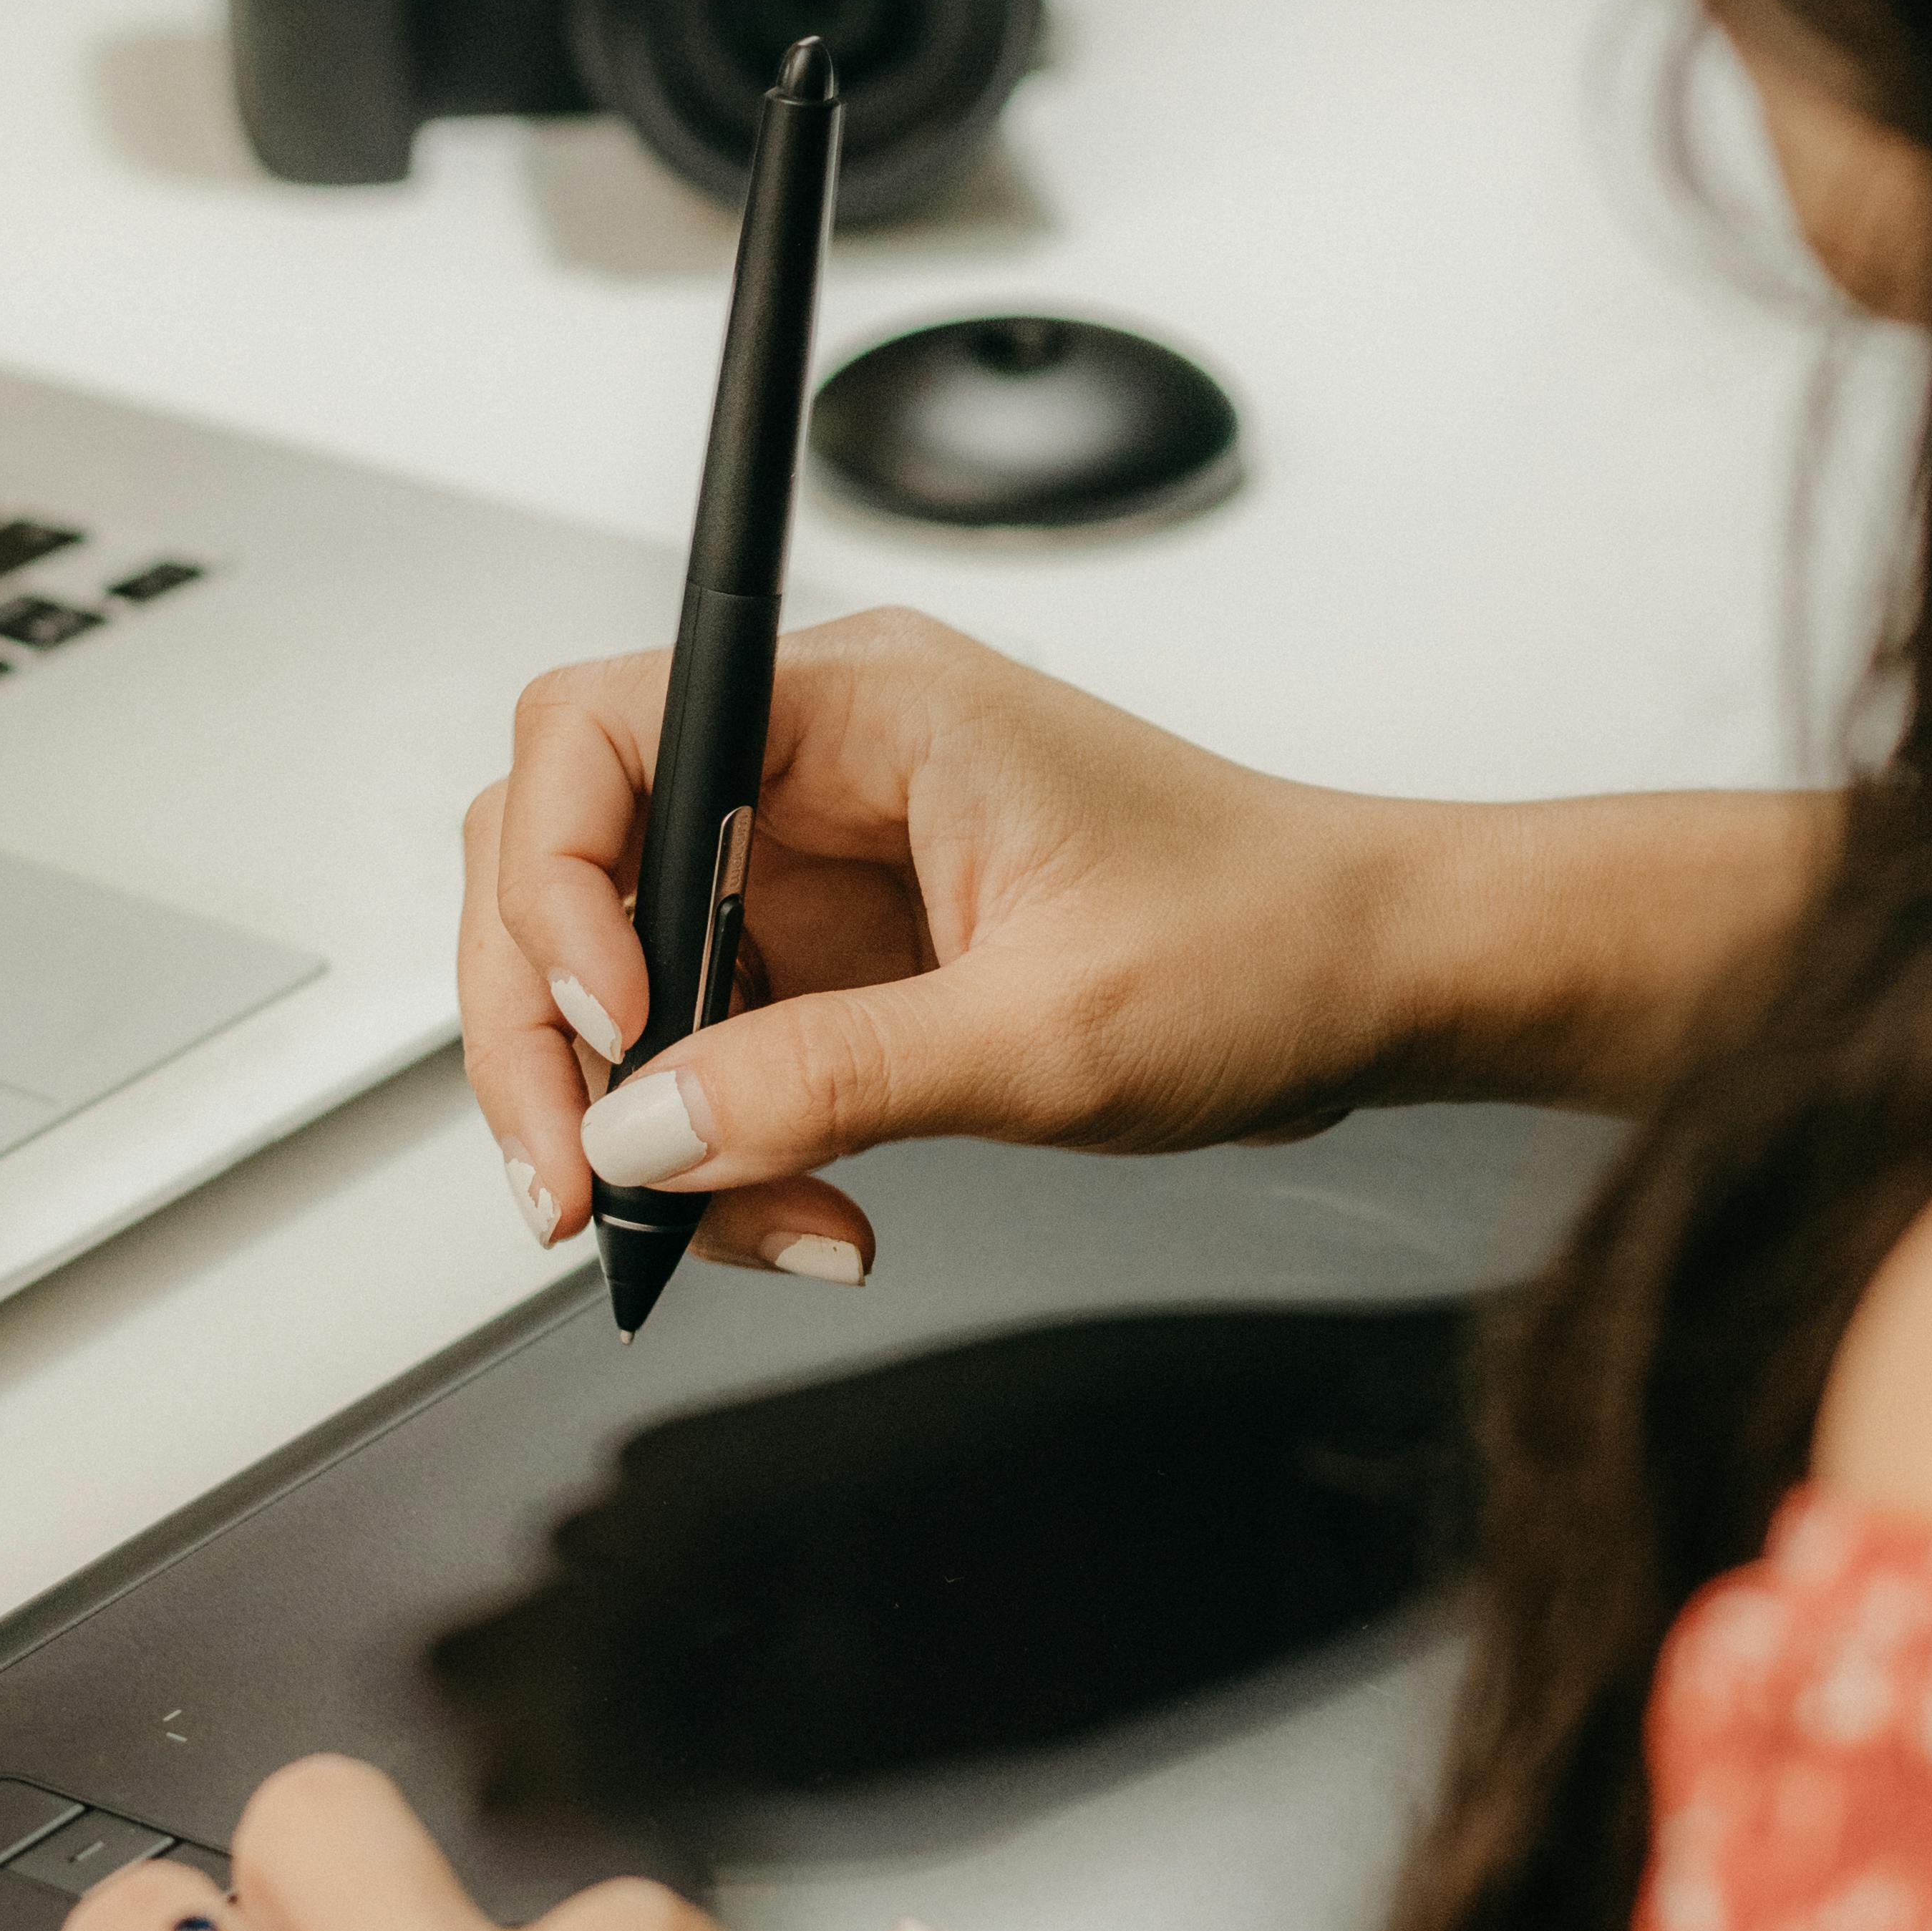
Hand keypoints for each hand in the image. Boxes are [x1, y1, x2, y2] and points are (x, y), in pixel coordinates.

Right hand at [459, 605, 1403, 1275]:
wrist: (1378, 978)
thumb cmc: (1268, 942)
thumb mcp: (1048, 1034)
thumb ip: (827, 1081)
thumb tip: (643, 1132)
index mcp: (864, 705)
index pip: (599, 733)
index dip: (559, 880)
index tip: (612, 1023)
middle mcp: (817, 759)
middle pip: (567, 856)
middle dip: (553, 1032)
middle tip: (583, 1190)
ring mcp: (813, 854)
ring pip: (621, 967)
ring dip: (640, 1115)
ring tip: (744, 1225)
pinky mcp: (833, 947)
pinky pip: (705, 1038)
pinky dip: (716, 1140)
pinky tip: (795, 1209)